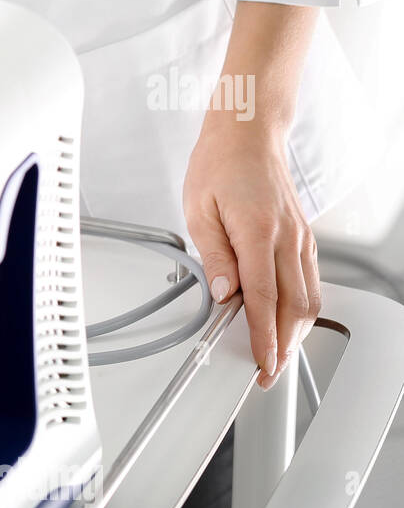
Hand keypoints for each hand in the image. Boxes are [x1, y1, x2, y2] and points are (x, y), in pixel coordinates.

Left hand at [183, 115, 319, 389]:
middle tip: (267, 371)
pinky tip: (287, 322)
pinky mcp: (303, 237)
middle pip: (294, 307)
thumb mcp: (199, 211)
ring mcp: (300, 238)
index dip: (265, 337)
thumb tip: (224, 294)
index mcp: (259, 233)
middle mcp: (287, 238)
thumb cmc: (220, 165)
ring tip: (276, 355)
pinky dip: (301, 308)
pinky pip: (309, 281)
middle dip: (284, 346)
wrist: (247, 135)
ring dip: (296, 332)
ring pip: (308, 297)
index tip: (261, 362)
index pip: (265, 299)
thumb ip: (213, 257)